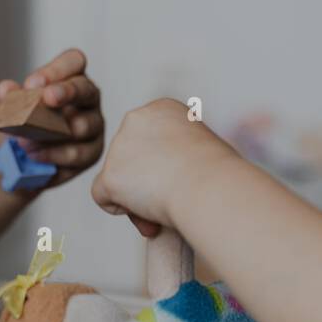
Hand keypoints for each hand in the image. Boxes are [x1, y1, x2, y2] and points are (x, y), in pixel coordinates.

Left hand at [0, 48, 104, 187]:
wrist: (12, 158)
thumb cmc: (17, 124)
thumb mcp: (7, 109)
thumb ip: (9, 98)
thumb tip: (6, 89)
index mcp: (68, 78)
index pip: (73, 61)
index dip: (57, 69)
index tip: (34, 82)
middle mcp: (86, 99)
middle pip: (86, 90)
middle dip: (68, 92)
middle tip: (47, 98)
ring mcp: (92, 126)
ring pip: (85, 126)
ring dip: (55, 132)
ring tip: (26, 140)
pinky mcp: (90, 153)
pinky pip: (78, 154)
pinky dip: (54, 155)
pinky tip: (35, 156)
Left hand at [89, 98, 239, 236]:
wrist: (213, 188)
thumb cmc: (218, 175)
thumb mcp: (200, 148)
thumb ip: (173, 151)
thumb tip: (155, 172)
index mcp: (160, 109)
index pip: (145, 141)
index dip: (162, 164)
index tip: (187, 173)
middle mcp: (135, 119)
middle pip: (127, 158)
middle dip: (143, 180)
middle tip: (173, 194)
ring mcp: (119, 146)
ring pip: (116, 178)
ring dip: (135, 196)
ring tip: (166, 202)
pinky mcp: (110, 174)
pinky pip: (102, 196)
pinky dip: (120, 209)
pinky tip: (147, 212)